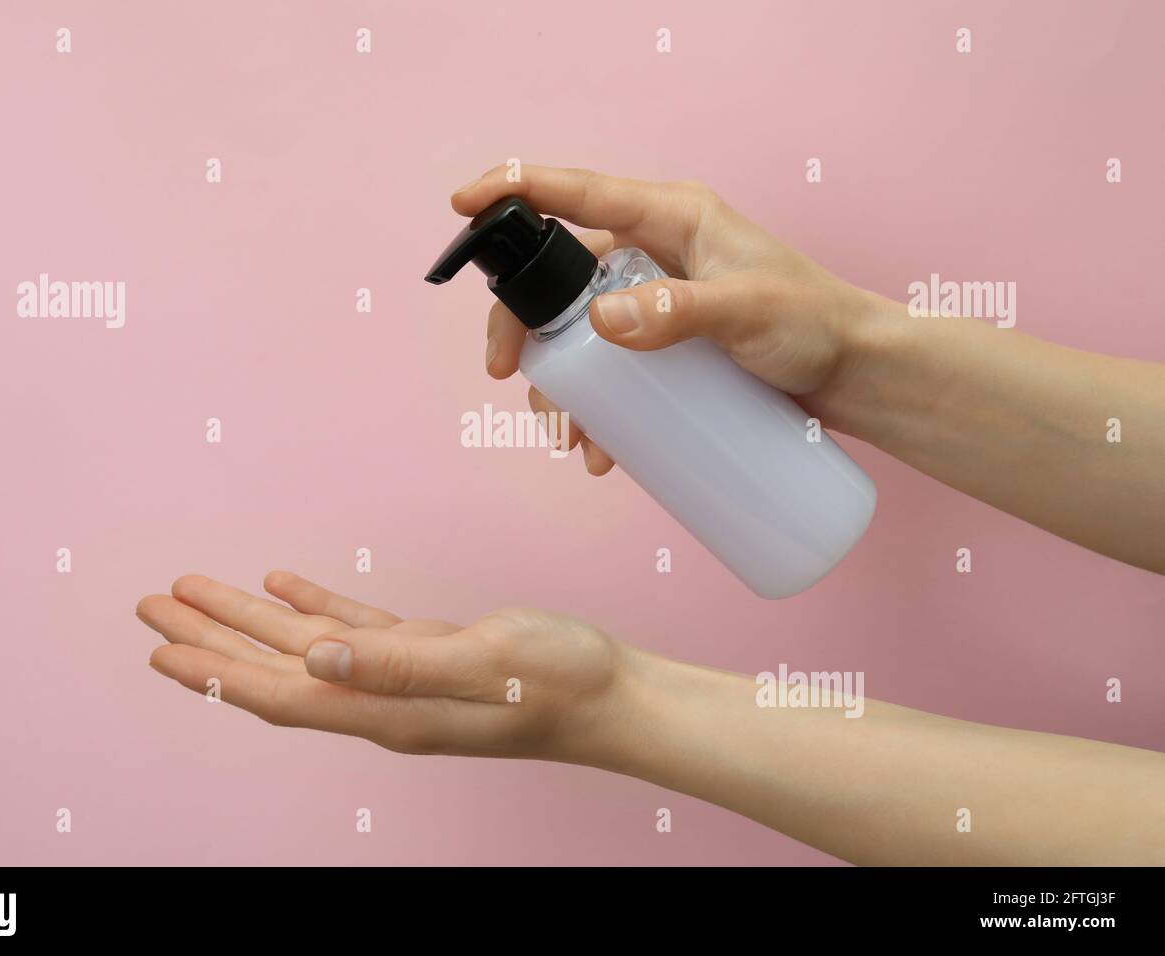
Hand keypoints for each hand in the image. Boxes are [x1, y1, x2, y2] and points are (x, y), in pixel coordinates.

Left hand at [136, 572, 628, 761]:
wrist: (610, 696)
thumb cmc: (560, 682)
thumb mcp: (485, 663)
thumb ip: (400, 663)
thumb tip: (317, 659)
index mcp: (388, 709)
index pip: (282, 694)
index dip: (217, 673)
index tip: (161, 652)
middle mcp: (382, 699)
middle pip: (277, 670)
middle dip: (212, 640)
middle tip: (153, 608)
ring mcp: (401, 678)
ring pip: (306, 647)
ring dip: (248, 620)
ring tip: (195, 592)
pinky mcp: (424, 655)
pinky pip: (352, 630)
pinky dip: (312, 607)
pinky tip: (283, 588)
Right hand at [454, 165, 898, 472]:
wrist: (856, 373)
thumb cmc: (815, 325)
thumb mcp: (748, 312)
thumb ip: (678, 312)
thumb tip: (600, 322)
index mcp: (670, 218)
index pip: (578, 191)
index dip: (516, 191)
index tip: (463, 204)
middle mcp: (655, 251)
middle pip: (560, 275)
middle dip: (525, 325)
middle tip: (506, 372)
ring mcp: (658, 298)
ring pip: (578, 330)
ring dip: (560, 381)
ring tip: (569, 436)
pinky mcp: (666, 344)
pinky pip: (610, 367)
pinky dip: (595, 405)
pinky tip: (600, 447)